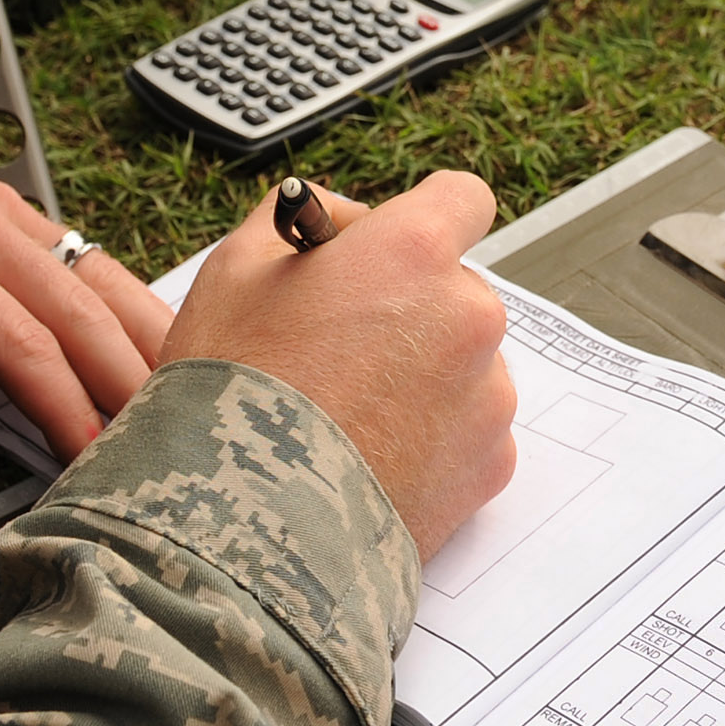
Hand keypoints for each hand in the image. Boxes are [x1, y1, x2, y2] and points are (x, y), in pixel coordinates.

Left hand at [0, 174, 174, 545]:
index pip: (25, 347)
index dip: (70, 411)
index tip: (100, 464)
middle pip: (81, 311)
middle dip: (128, 384)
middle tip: (168, 446)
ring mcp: (2, 208)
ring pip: (103, 276)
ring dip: (147, 340)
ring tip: (188, 401)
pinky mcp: (15, 211)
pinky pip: (91, 259)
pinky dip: (129, 310)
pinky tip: (156, 353)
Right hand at [161, 171, 514, 558]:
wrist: (245, 526)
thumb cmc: (233, 390)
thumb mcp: (236, 267)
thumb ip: (301, 219)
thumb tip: (342, 220)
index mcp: (414, 251)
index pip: (461, 198)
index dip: (421, 219)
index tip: (388, 249)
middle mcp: (468, 315)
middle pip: (457, 289)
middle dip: (410, 307)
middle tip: (339, 346)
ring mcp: (488, 395)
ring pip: (465, 363)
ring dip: (422, 374)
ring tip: (346, 414)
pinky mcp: (491, 465)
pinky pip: (468, 430)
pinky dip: (431, 438)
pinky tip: (367, 454)